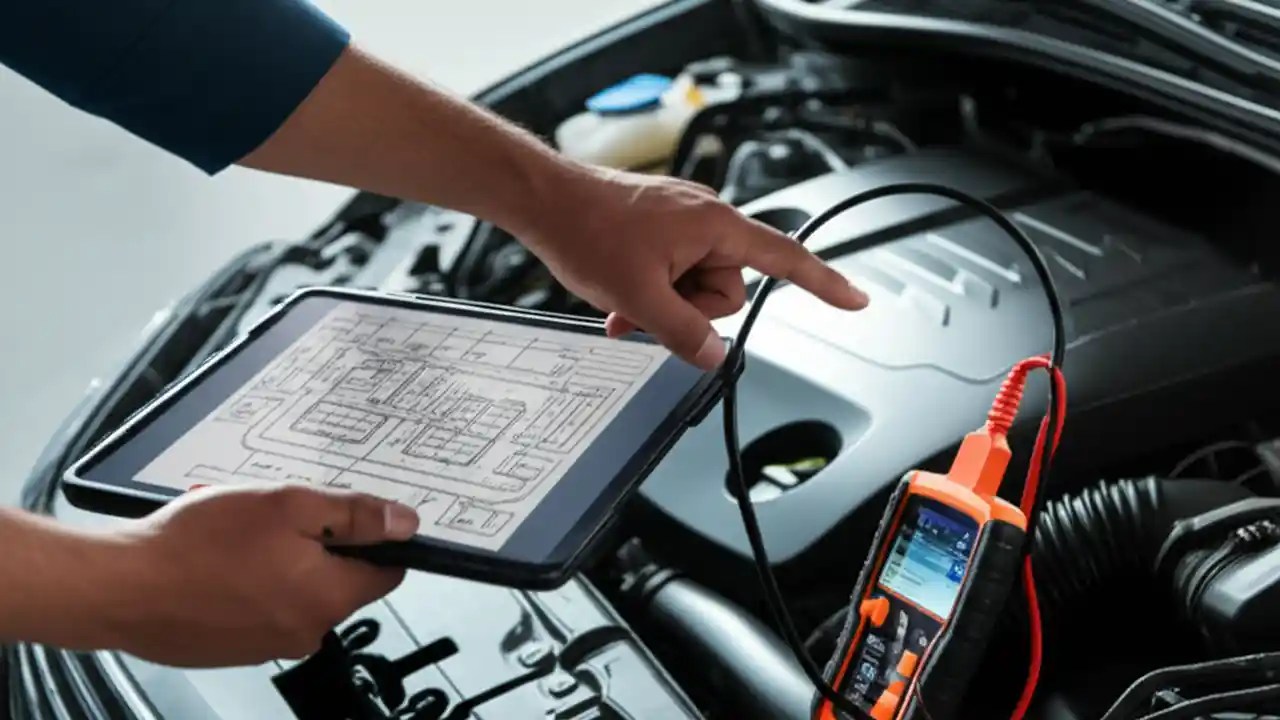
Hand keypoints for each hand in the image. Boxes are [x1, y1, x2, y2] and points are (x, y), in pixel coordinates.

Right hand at [104, 484, 418, 666]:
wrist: (121, 587)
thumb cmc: (199, 544)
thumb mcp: (289, 506)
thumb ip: (354, 516)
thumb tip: (405, 523)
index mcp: (329, 598)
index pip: (387, 573)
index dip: (377, 541)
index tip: (353, 519)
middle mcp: (306, 632)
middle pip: (340, 583)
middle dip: (319, 547)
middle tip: (279, 519)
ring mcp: (269, 646)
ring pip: (298, 593)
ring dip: (282, 564)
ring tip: (241, 537)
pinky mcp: (235, 649)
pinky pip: (262, 609)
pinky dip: (251, 584)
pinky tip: (220, 562)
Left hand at [519, 166, 869, 369]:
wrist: (544, 201)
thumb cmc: (587, 230)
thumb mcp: (639, 297)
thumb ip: (683, 333)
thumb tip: (716, 357)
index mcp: (715, 226)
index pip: (784, 259)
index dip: (823, 284)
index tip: (854, 301)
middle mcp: (705, 219)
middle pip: (728, 289)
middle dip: (690, 308)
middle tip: (648, 302)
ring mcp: (682, 224)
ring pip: (696, 288)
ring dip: (664, 303)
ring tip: (626, 299)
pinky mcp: (660, 230)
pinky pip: (673, 273)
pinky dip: (651, 291)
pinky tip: (620, 298)